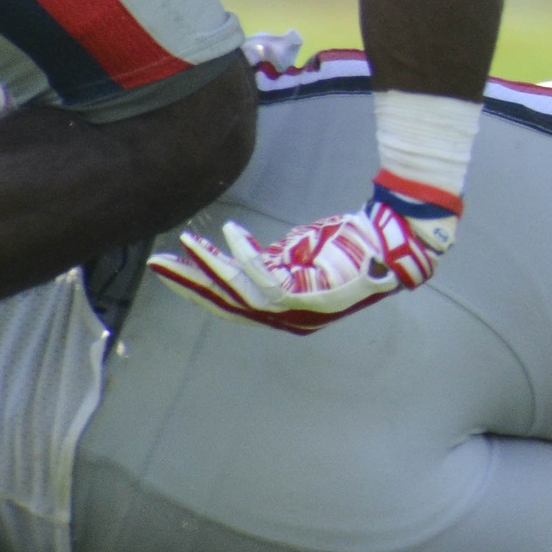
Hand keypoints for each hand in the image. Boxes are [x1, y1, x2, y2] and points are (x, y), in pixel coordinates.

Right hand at [152, 184, 454, 332]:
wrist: (395, 243)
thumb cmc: (350, 246)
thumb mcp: (303, 254)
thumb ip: (273, 261)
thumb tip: (243, 255)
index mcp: (284, 309)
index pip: (230, 304)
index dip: (198, 289)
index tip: (171, 267)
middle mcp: (286, 316)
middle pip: (226, 302)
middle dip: (190, 284)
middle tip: (157, 263)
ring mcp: (297, 308)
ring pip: (240, 292)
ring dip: (211, 268)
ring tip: (187, 244)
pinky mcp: (310, 295)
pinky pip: (266, 278)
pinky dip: (246, 256)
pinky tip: (230, 235)